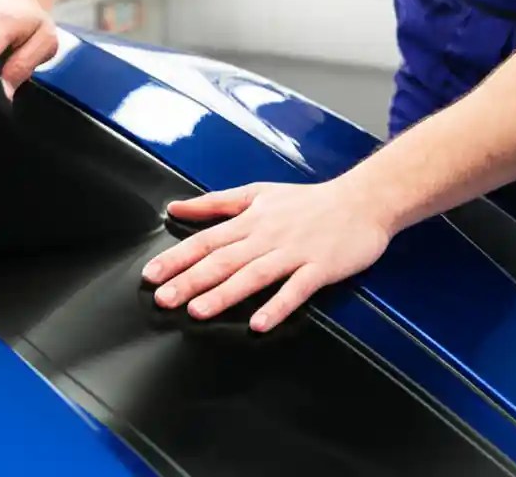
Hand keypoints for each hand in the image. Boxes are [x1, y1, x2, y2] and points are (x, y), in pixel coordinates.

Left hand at [142, 181, 394, 331]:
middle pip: (224, 260)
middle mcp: (268, 235)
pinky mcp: (320, 268)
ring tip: (198, 311)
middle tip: (163, 299)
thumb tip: (176, 206)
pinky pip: (296, 290)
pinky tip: (260, 323)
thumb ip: (216, 203)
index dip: (177, 258)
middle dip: (191, 280)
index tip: (152, 274)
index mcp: (251, 220)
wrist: (363, 200)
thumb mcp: (258, 193)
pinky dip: (278, 305)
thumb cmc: (309, 201)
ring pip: (254, 275)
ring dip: (225, 294)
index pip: (206, 240)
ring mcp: (294, 252)